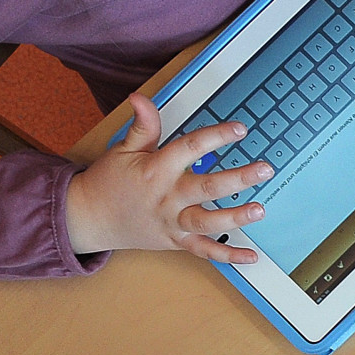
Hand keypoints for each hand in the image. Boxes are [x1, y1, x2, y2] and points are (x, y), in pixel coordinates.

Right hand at [65, 95, 267, 261]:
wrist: (89, 217)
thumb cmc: (110, 181)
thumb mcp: (124, 148)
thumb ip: (143, 126)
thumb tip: (140, 98)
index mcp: (156, 169)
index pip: (190, 148)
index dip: (216, 136)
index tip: (240, 129)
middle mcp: (166, 197)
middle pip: (206, 188)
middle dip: (238, 179)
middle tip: (264, 170)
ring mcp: (172, 222)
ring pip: (207, 222)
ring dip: (235, 217)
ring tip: (259, 210)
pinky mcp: (175, 241)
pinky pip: (204, 251)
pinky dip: (228, 256)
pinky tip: (251, 256)